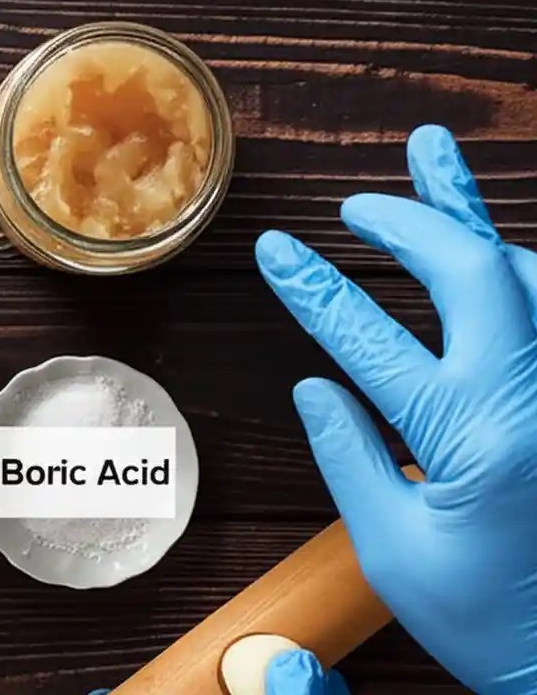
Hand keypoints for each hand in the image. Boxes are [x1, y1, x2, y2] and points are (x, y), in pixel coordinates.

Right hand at [256, 125, 536, 692]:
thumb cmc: (491, 623)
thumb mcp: (396, 551)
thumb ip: (351, 458)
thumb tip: (316, 388)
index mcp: (476, 440)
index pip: (372, 337)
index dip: (315, 286)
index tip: (276, 252)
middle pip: (475, 270)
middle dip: (408, 221)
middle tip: (360, 202)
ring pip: (535, 273)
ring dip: (478, 219)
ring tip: (440, 165)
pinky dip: (525, 271)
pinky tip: (500, 250)